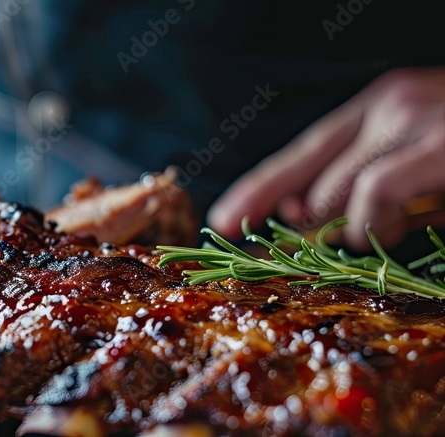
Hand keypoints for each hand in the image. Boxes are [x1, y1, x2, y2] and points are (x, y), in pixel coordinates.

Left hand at [209, 68, 444, 249]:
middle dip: (303, 219)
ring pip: (333, 193)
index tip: (221, 220)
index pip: (302, 151)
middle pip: (308, 175)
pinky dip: (376, 222)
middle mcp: (387, 105)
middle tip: (324, 243)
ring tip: (394, 227)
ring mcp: (412, 121)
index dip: (259, 188)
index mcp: (378, 105)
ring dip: (354, 230)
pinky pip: (375, 192)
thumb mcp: (422, 159)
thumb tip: (301, 214)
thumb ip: (363, 183)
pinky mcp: (442, 146)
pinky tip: (398, 224)